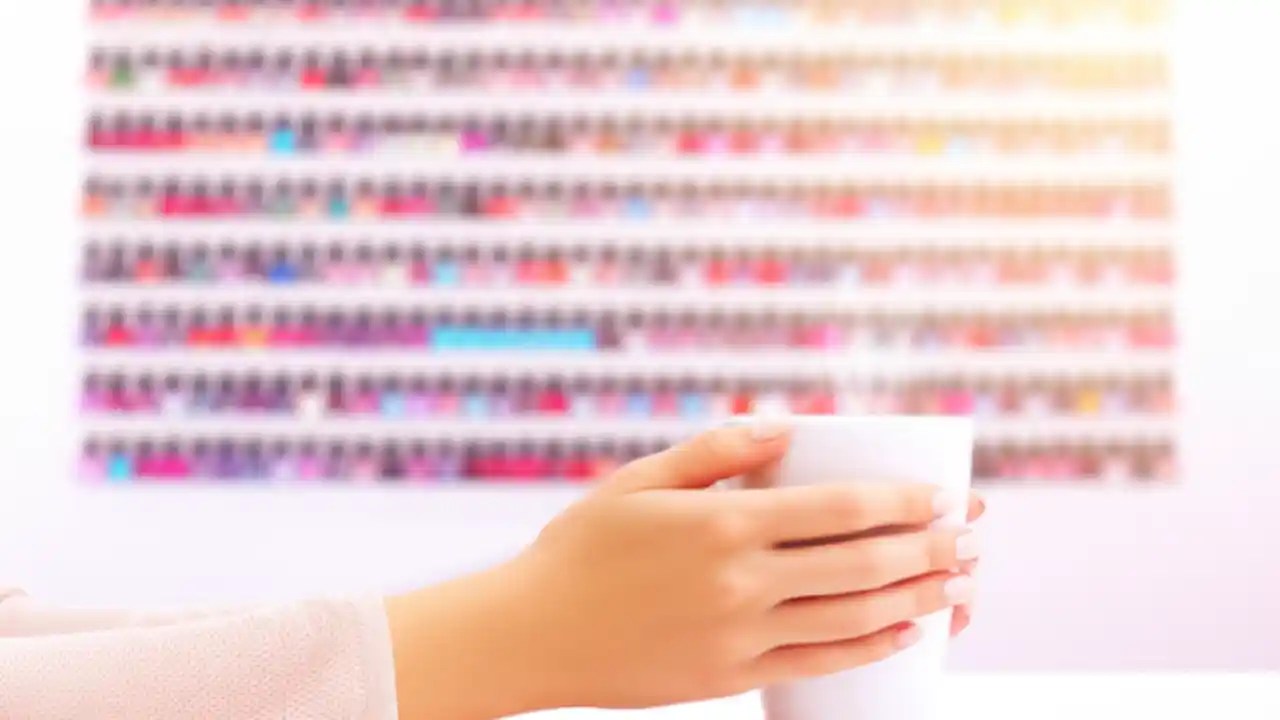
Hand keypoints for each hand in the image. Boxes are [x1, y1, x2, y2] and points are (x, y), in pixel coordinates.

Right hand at [386, 423, 981, 718]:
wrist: (532, 633)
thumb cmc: (582, 547)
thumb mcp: (638, 480)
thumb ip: (715, 449)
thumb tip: (784, 425)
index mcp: (722, 521)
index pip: (838, 507)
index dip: (903, 500)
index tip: (946, 493)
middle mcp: (740, 580)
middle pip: (861, 563)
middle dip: (929, 547)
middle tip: (974, 535)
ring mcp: (739, 635)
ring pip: (851, 616)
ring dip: (917, 597)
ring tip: (961, 582)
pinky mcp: (730, 677)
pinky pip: (818, 663)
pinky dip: (869, 646)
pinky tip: (904, 630)